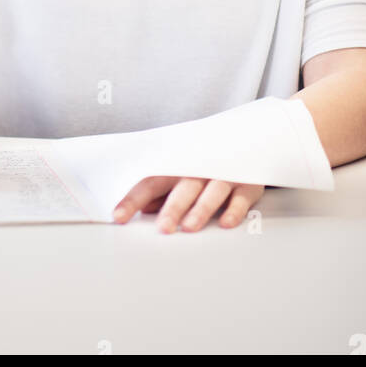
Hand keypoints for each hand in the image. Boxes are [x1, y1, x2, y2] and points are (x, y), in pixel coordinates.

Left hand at [112, 176, 265, 232]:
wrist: (244, 138)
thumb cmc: (204, 161)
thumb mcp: (179, 172)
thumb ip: (162, 192)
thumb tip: (145, 210)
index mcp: (176, 165)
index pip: (150, 182)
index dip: (133, 199)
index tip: (118, 216)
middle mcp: (199, 169)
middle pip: (183, 188)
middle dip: (171, 208)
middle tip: (162, 228)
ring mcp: (224, 174)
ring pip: (212, 191)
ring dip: (201, 209)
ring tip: (190, 227)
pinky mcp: (247, 183)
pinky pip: (241, 197)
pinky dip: (235, 209)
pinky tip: (226, 223)